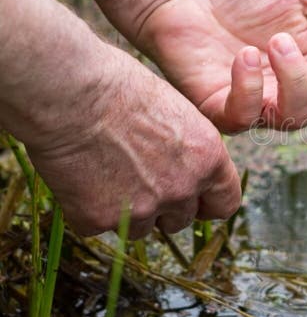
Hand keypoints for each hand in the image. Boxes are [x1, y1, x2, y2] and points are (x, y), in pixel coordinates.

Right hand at [24, 49, 240, 238]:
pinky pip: (98, 226)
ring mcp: (142, 209)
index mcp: (208, 160)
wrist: (71, 91)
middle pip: (182, 220)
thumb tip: (188, 169)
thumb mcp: (178, 113)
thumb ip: (190, 151)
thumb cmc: (122, 88)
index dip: (209, 204)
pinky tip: (79, 177)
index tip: (196, 201)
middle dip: (164, 207)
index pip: (226, 203)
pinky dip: (88, 209)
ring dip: (128, 210)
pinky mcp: (99, 219)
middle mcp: (182, 189)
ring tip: (106, 172)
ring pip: (141, 228)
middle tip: (138, 179)